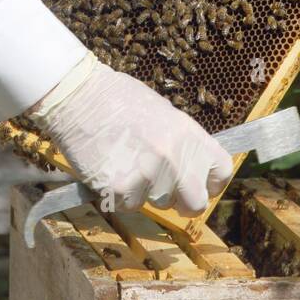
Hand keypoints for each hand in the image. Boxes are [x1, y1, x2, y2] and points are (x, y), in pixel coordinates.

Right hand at [28, 61, 232, 215]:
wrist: (78, 94)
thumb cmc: (116, 99)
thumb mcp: (161, 111)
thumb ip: (180, 140)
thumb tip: (190, 165)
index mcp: (188, 132)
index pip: (221, 170)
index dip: (211, 183)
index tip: (199, 185)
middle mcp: (174, 154)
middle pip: (196, 203)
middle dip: (181, 202)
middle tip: (162, 191)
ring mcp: (149, 172)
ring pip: (157, 204)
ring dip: (142, 192)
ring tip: (125, 162)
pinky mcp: (122, 186)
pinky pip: (127, 205)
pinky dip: (117, 194)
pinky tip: (109, 168)